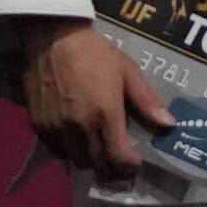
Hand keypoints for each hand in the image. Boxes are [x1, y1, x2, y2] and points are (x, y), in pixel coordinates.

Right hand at [14, 16, 176, 186]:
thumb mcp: (127, 70)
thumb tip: (168, 125)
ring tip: (97, 146)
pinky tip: (76, 136)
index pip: (118, 158)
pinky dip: (69, 150)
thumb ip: (146, 100)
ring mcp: (57, 129)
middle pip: (97, 166)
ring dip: (90, 159)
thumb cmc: (95, 53)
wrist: (53, 38)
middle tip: (118, 157)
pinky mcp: (38, 126)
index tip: (135, 161)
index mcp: (105, 114)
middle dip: (111, 167)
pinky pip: (57, 151)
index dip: (129, 166)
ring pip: (76, 161)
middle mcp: (80, 127)